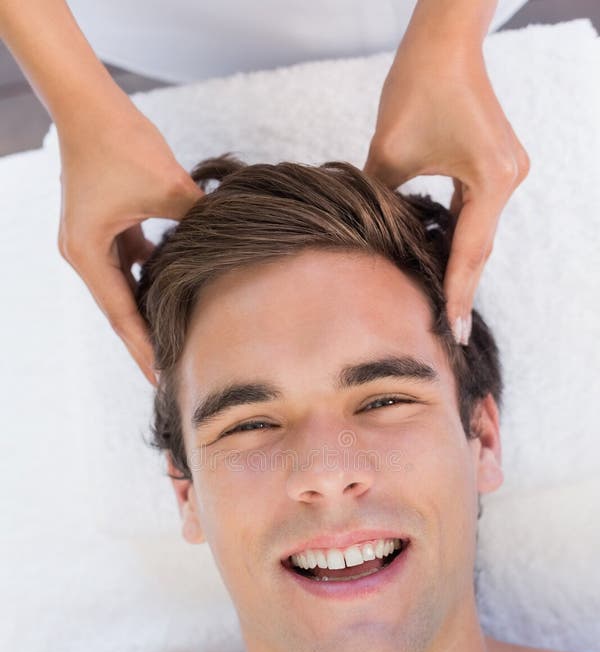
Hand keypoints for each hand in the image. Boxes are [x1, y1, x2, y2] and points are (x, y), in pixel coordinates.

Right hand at [57, 100, 203, 383]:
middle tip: (173, 375)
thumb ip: (197, 224)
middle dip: (147, 340)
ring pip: (126, 288)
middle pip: (121, 309)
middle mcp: (84, 253)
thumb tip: (232, 247)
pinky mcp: (106, 226)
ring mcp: (93, 240)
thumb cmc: (120, 140)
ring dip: (150, 311)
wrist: (89, 102)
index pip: (122, 315)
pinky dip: (152, 279)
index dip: (144, 348)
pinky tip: (178, 293)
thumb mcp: (167, 188)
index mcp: (88, 253)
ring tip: (177, 340)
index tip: (162, 380)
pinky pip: (131, 263)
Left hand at [363, 41, 529, 343]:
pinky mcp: (496, 165)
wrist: (444, 40)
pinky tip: (437, 259)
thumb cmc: (417, 86)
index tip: (453, 330)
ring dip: (457, 263)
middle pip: (478, 247)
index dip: (456, 293)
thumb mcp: (389, 154)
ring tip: (441, 305)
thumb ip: (382, 202)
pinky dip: (456, 235)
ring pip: (477, 231)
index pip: (469, 251)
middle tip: (450, 332)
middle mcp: (508, 178)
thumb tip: (367, 240)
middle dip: (461, 287)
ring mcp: (506, 172)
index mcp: (491, 179)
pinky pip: (475, 211)